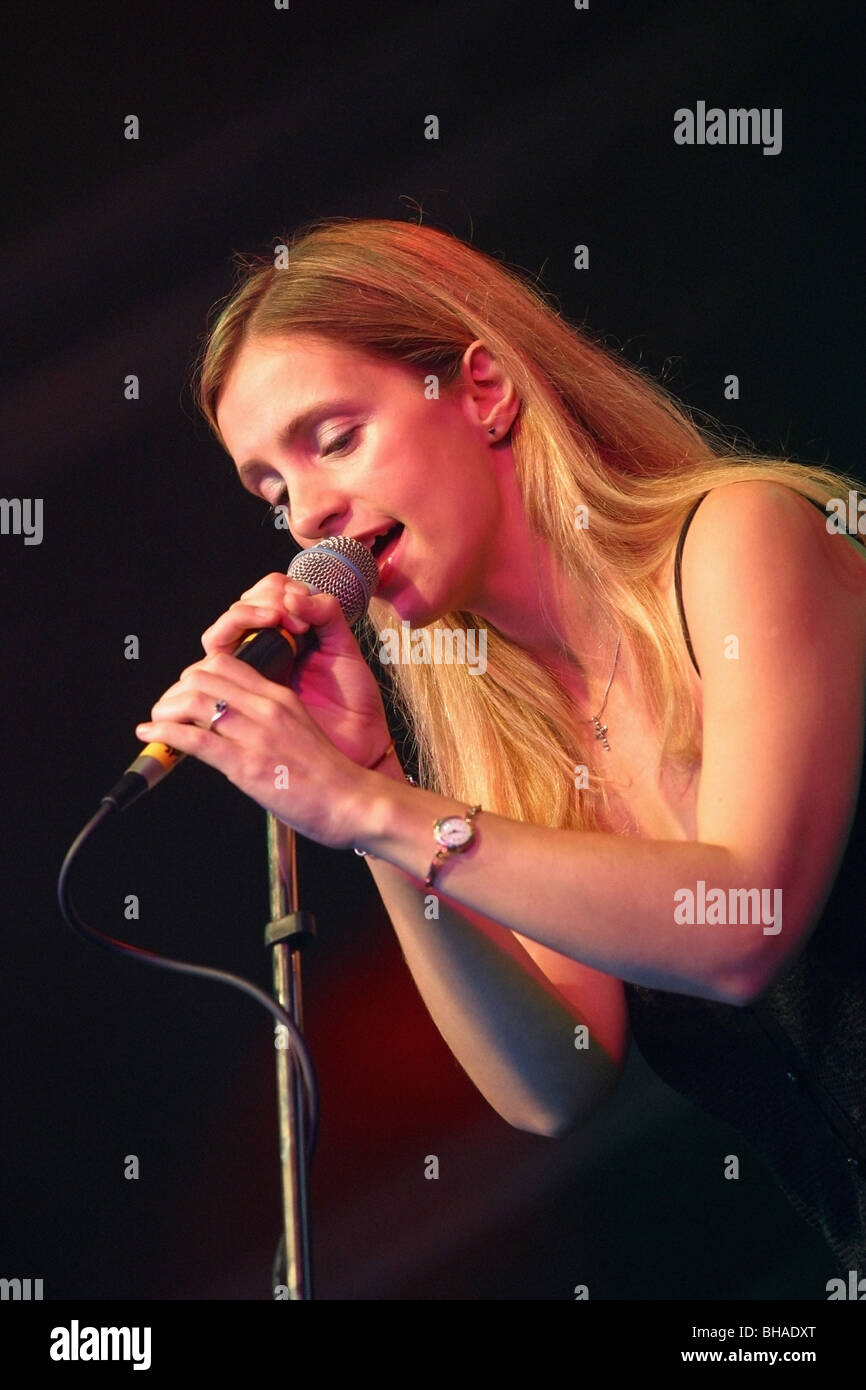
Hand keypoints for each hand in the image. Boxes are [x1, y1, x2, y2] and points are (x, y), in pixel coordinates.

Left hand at [133, 573, 394, 844]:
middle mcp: (266, 708)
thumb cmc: (331, 777)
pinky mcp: (245, 764)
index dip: (196, 675)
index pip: (225, 664)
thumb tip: (234, 729)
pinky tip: (151, 735)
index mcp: (280, 697)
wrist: (354, 802)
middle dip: (174, 691)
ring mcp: (255, 734)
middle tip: (166, 710)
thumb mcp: (300, 732)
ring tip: (156, 722)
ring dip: (164, 710)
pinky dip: (164, 734)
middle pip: (202, 676)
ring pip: (193, 701)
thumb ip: (269, 723)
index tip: (186, 693)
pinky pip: (195, 739)